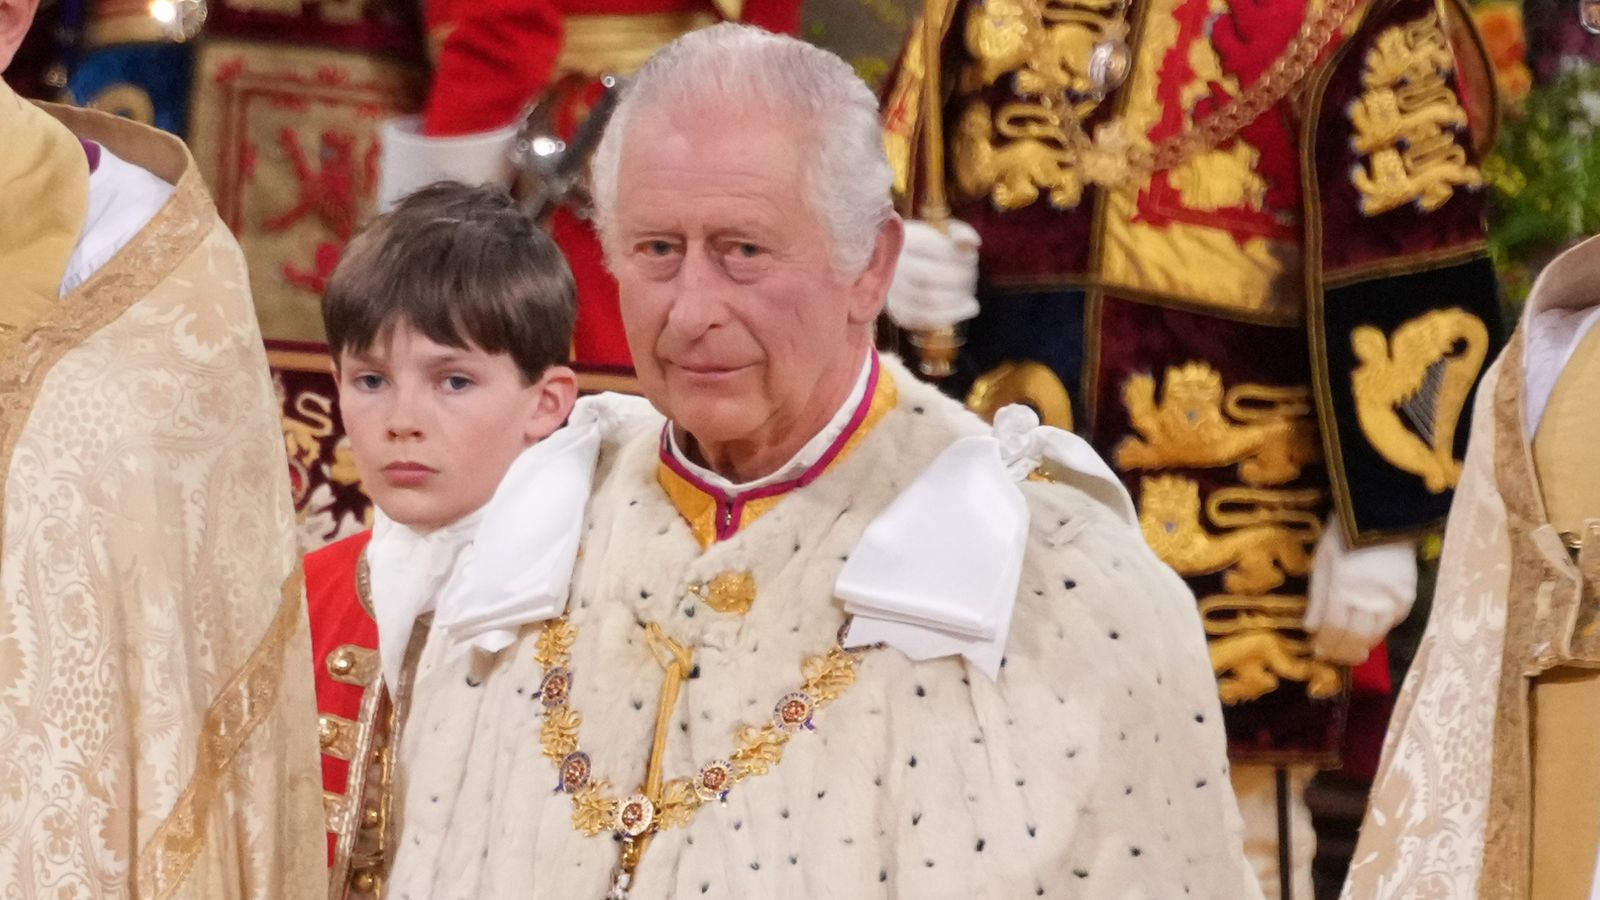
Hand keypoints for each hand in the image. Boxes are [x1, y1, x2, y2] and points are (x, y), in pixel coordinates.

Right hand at [886, 219, 981, 330]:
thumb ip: (960, 232)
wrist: (894, 266)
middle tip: (972, 277)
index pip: (937, 250)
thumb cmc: (925, 247)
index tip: (971, 258)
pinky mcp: (899, 313)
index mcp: (906, 242)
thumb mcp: (941, 232)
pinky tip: (967, 308)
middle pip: (932, 276)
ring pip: (930, 300)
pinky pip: (927, 319)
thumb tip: (973, 243)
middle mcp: (896, 266)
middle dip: (960, 279)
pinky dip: (952, 314)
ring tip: (970, 294)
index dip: (960, 257)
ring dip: (958, 299)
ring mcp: (895, 292)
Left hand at [1304, 515, 1417, 664]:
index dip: (1325, 644)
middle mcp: (1370, 599)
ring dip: (1362, 646)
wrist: (1384, 515)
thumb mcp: (1322, 561)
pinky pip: (1394, 622)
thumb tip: (1310, 629)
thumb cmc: (1344, 535)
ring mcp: (1393, 598)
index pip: (1334, 629)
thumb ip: (1317, 597)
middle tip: (1333, 658)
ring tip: (1351, 653)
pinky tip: (1371, 633)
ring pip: (1377, 634)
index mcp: (1344, 589)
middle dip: (1342, 652)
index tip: (1317, 653)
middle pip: (1356, 637)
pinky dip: (1380, 631)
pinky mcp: (1409, 595)